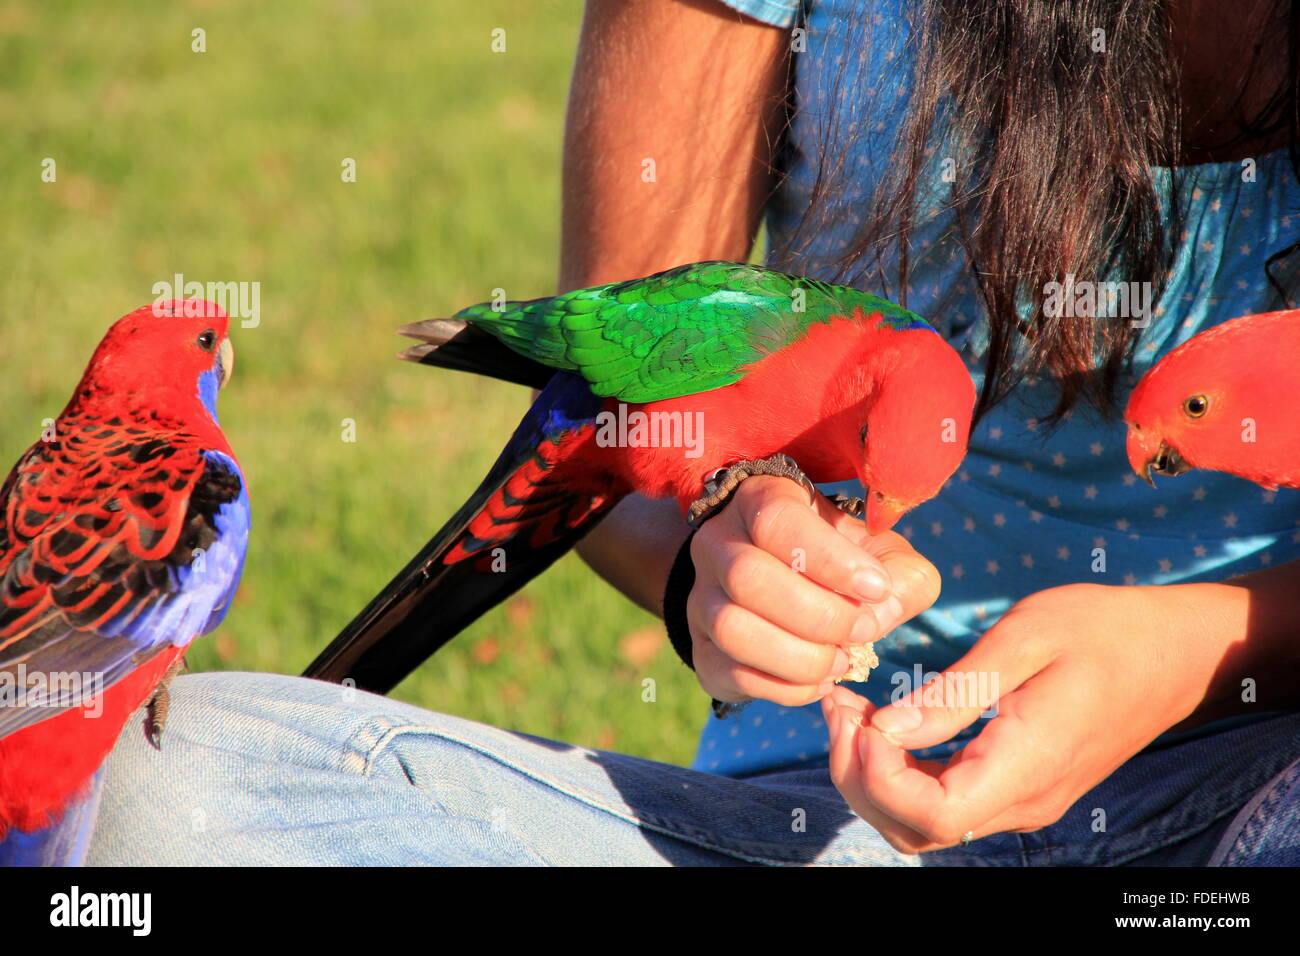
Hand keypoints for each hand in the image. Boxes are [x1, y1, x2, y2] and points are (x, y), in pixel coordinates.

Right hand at [686, 476, 941, 706]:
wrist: (783, 587)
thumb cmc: (837, 561)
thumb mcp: (878, 553)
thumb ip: (901, 575)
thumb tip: (882, 611)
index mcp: (759, 500)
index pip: (777, 521)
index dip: (829, 559)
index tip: (875, 587)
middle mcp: (717, 544)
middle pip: (748, 576)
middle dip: (819, 615)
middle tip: (862, 630)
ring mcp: (700, 598)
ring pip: (732, 628)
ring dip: (800, 656)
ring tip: (842, 660)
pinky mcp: (702, 649)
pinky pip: (734, 673)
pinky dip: (788, 687)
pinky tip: (820, 679)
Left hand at [823, 582, 1245, 851]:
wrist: (1174, 651)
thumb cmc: (1104, 630)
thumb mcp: (1026, 638)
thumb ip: (956, 691)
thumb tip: (886, 729)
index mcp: (1027, 766)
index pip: (931, 816)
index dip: (877, 778)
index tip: (858, 714)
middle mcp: (1023, 800)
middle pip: (915, 829)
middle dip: (859, 776)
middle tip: (838, 706)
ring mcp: (1022, 800)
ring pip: (924, 823)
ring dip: (874, 775)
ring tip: (851, 708)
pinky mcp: (1017, 786)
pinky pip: (945, 801)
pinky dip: (901, 771)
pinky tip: (881, 721)